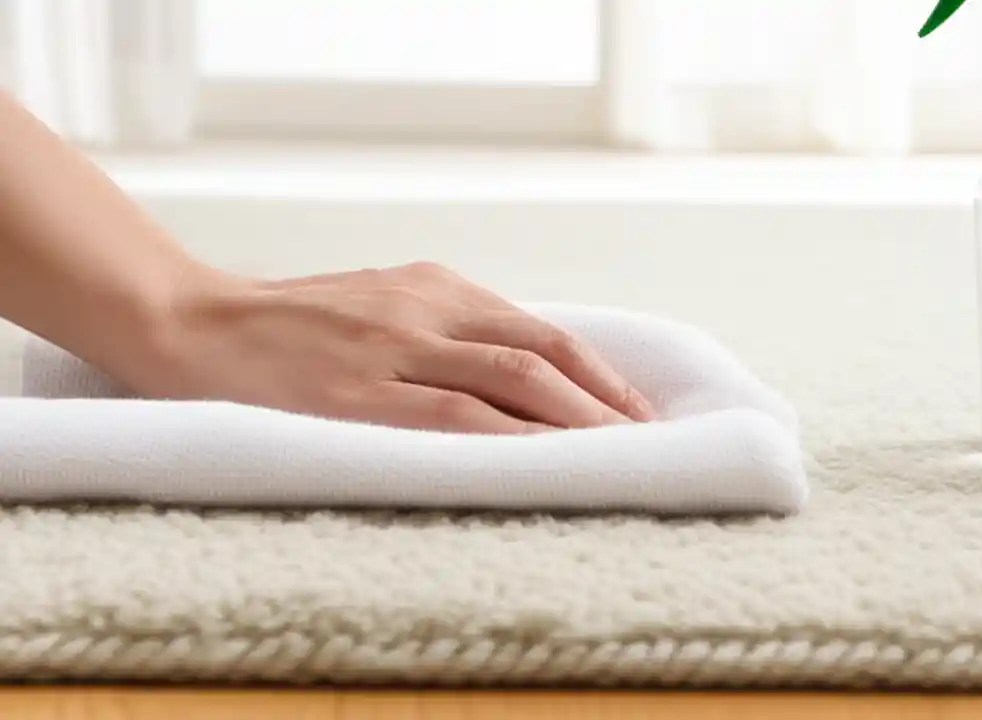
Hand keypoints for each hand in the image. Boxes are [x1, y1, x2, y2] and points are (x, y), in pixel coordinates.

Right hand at [121, 262, 655, 433]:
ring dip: (573, 421)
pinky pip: (450, 415)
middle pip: (541, 353)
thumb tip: (518, 378)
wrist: (197, 324)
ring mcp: (392, 348)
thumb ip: (444, 332)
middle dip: (604, 400)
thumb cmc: (294, 326)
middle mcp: (425, 309)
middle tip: (648, 441)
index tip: (637, 410)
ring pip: (510, 380)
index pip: (541, 330)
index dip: (599, 373)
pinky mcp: (356, 393)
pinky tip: (543, 463)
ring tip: (616, 457)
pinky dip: (507, 439)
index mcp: (436, 286)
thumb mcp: (382, 306)